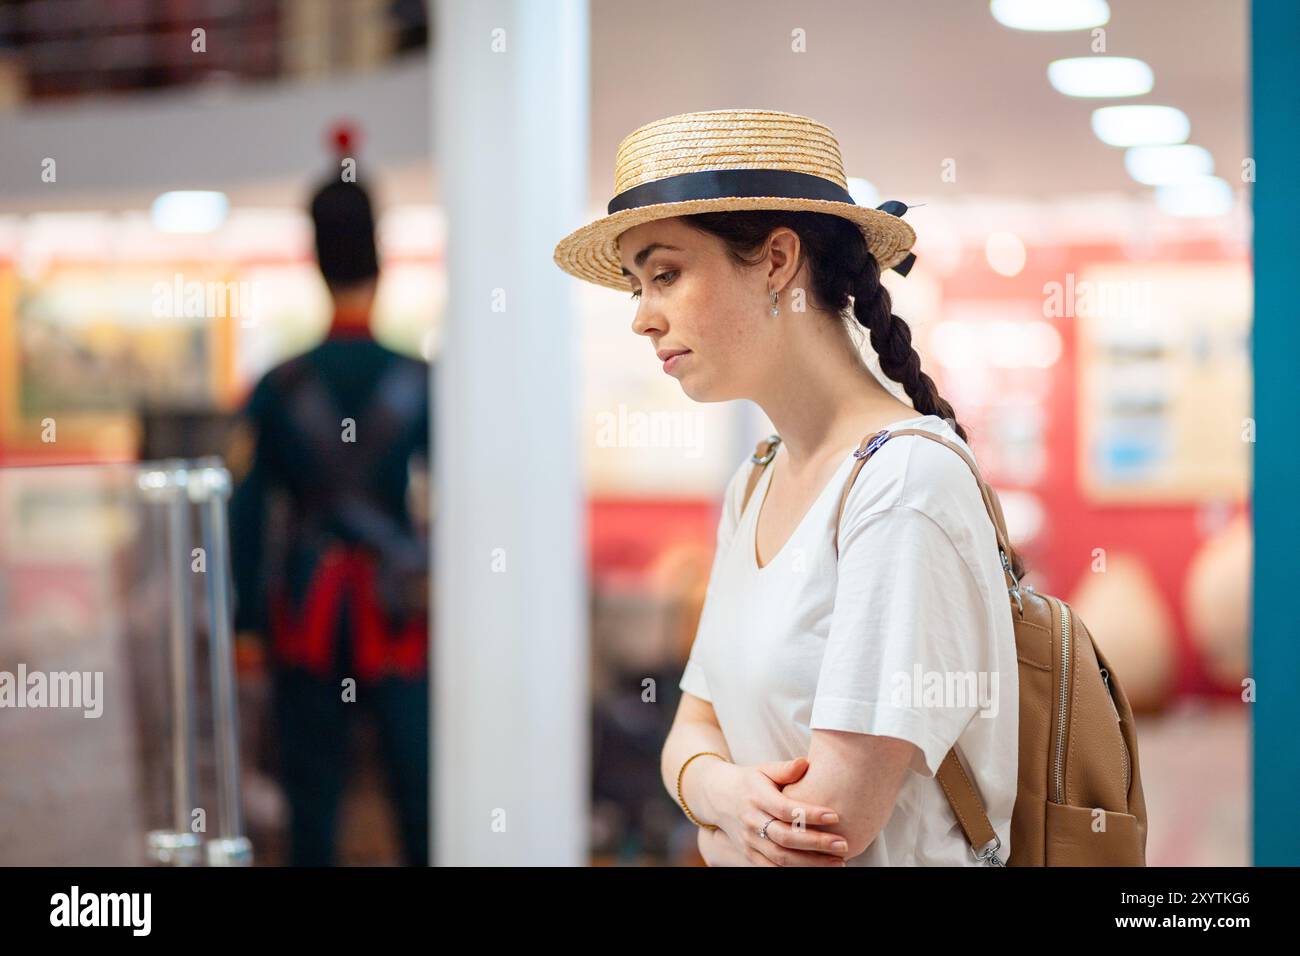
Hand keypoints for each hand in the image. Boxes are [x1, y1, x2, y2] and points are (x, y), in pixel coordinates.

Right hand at [702, 756, 849, 866]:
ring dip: (811, 863)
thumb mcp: (764, 769)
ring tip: (839, 861)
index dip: (810, 814)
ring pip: (781, 858)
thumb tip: (805, 763)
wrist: (717, 797)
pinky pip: (772, 869)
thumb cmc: (750, 781)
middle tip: (843, 844)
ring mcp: (749, 841)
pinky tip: (818, 869)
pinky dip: (795, 872)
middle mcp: (751, 821)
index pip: (785, 809)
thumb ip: (785, 769)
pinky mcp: (749, 855)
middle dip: (816, 843)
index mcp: (756, 796)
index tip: (835, 815)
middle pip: (785, 838)